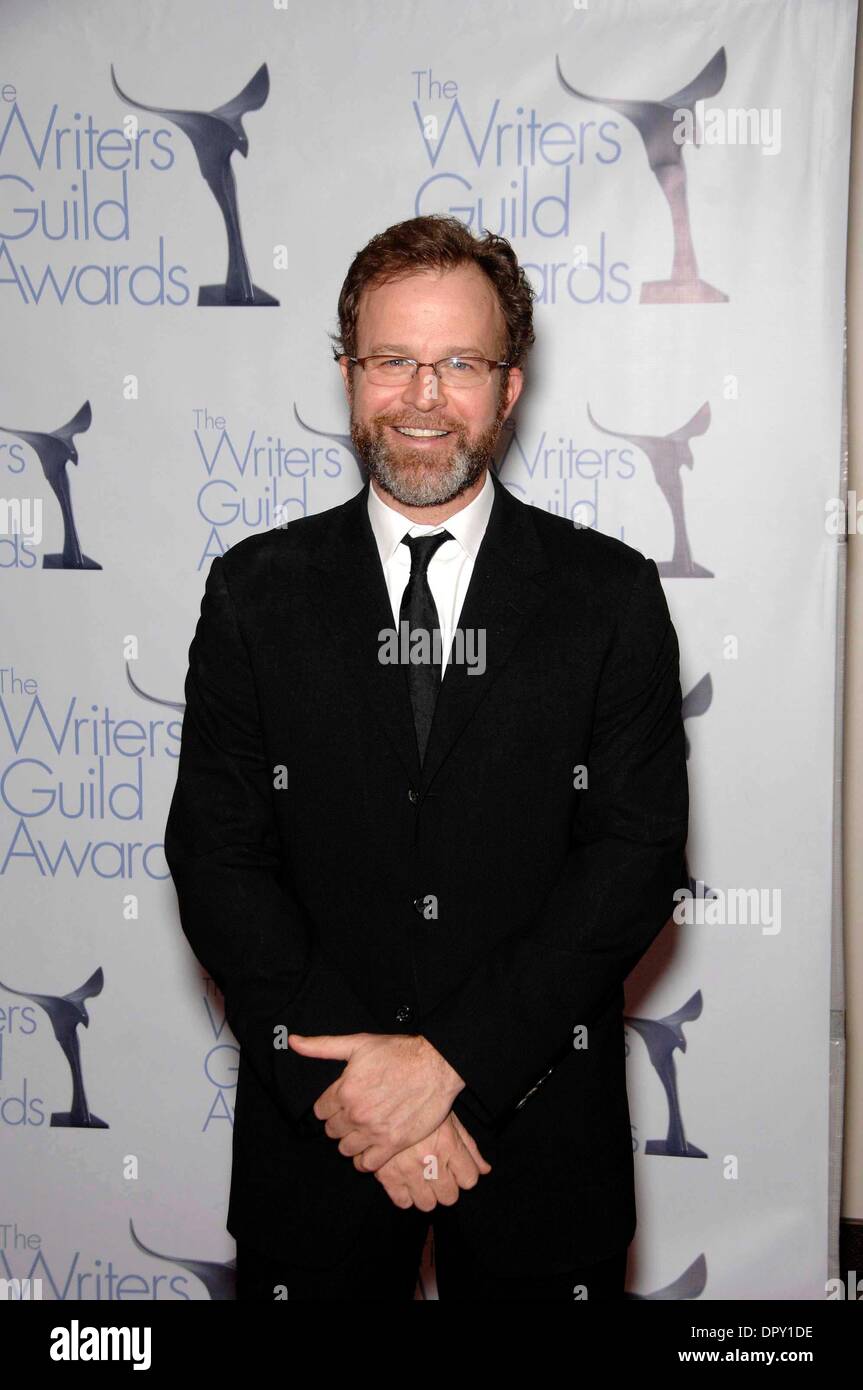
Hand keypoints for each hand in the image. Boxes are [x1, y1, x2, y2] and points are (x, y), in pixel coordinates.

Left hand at [288, 1031, 463, 1170]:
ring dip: (350, 1141)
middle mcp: (356, 1114)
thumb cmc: (398, 1052)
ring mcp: (374, 1131)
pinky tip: (370, 1148)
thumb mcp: (358, 1043)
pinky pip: (366, 1164)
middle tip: (354, 1115)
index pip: (320, 1112)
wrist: (435, 1065)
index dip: (329, 1107)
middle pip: (332, 1131)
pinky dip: (364, 1160)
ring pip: (346, 1149)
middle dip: (339, 1123)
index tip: (341, 1102)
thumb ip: (322, 1046)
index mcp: (344, 1090)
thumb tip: (293, 1041)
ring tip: (362, 1130)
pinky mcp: (393, 1144)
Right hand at [373, 1111, 491, 1211]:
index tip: (456, 1168)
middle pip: (450, 1197)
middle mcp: (430, 1160)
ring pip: (427, 1204)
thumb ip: (469, 1146)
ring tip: (420, 1177)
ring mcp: (407, 1170)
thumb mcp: (449, 1118)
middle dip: (446, 1186)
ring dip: (426, 1193)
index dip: (464, 1174)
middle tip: (437, 1172)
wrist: (385, 1091)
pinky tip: (404, 1179)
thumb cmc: (421, 1103)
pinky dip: (405, 1194)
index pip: (469, 1179)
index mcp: (448, 1144)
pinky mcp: (385, 1175)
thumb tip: (485, 1170)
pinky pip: (402, 1202)